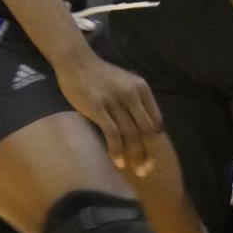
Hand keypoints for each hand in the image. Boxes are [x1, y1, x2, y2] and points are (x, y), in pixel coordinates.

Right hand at [55, 53, 162, 176]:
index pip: (156, 120)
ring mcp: (115, 101)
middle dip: (149, 152)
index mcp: (142, 89)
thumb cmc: (100, 76)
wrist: (76, 62)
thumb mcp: (125, 84)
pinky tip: (118, 162)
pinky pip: (112, 133)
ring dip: (134, 155)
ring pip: (131, 134)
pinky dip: (117, 150)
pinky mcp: (98, 108)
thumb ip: (136, 102)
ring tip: (135, 170)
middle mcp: (132, 94)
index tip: (152, 155)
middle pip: (146, 130)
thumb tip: (142, 128)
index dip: (155, 141)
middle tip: (146, 170)